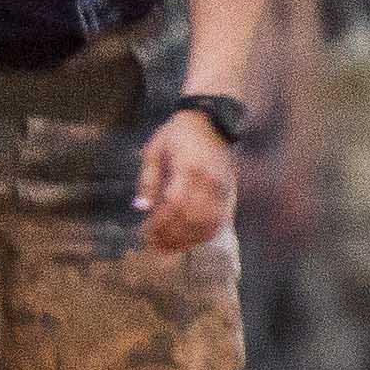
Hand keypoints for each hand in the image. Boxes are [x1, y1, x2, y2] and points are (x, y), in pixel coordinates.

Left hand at [132, 112, 240, 258]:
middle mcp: (209, 181)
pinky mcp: (229, 193)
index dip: (161, 223)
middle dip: (171, 236)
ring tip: (168, 248)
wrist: (212, 121)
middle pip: (192, 218)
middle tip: (153, 246)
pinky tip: (189, 241)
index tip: (145, 232)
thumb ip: (148, 180)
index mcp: (189, 168)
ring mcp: (222, 189)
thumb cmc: (178, 134)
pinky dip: (204, 235)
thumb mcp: (154, 150)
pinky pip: (219, 221)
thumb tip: (141, 208)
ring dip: (187, 240)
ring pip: (207, 224)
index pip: (175, 204)